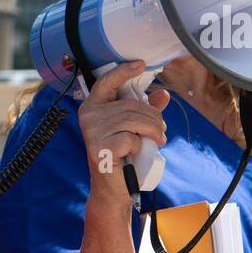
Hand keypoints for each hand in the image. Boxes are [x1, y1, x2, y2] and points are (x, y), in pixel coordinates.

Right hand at [77, 60, 168, 206]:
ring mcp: (91, 132)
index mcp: (93, 107)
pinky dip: (140, 145)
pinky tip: (136, 152)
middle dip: (154, 117)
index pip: (106, 82)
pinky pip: (130, 138)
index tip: (140, 64)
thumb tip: (163, 94)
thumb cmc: (123, 155)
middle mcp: (88, 116)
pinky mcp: (98, 148)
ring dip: (153, 130)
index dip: (123, 71)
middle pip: (131, 105)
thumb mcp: (135, 129)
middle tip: (162, 131)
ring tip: (159, 140)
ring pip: (133, 120)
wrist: (113, 187)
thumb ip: (146, 111)